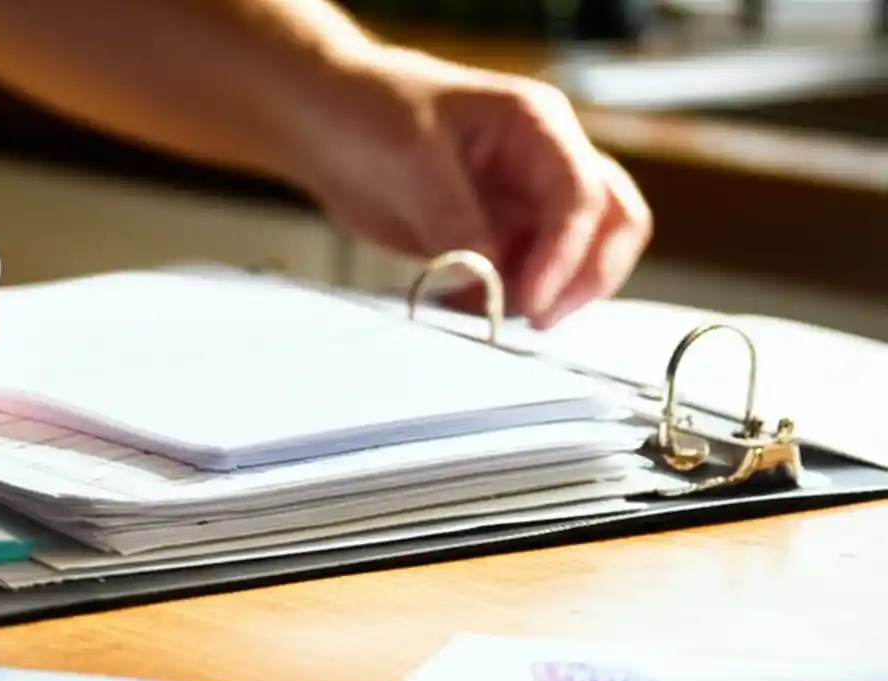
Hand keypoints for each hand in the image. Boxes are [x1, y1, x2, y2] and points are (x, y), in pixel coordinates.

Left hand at [292, 45, 651, 327]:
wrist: (324, 123)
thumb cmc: (370, 109)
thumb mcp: (411, 156)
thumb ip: (453, 218)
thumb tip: (487, 273)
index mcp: (536, 125)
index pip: (583, 195)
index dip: (567, 252)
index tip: (533, 297)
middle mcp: (541, 165)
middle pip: (612, 225)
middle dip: (588, 277)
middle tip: (542, 316)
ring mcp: (520, 204)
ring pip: (572, 260)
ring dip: (542, 295)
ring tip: (484, 308)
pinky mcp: (491, 238)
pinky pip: (522, 280)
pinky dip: (503, 301)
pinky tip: (462, 302)